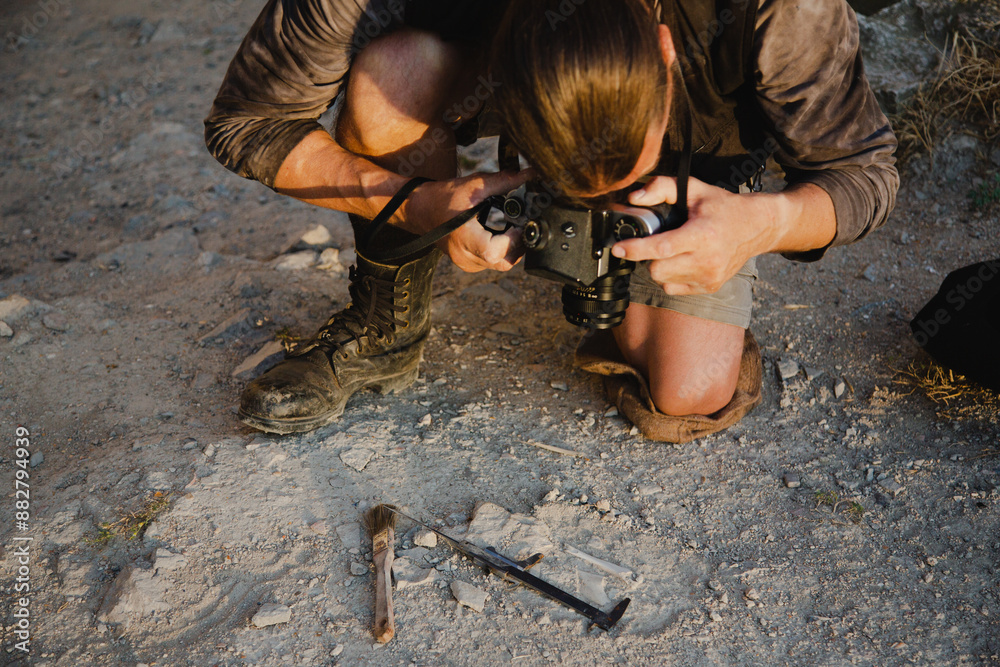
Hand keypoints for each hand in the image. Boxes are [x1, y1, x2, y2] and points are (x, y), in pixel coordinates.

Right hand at [405, 170, 532, 272]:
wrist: (419, 209)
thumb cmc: (443, 197)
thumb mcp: (474, 186)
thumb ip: (503, 182)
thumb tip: (529, 175)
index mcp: (465, 239)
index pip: (496, 252)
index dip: (513, 240)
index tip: (519, 224)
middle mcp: (465, 256)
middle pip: (503, 262)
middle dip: (517, 245)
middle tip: (520, 225)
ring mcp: (465, 263)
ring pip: (498, 265)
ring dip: (509, 248)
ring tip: (512, 227)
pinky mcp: (466, 263)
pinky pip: (490, 263)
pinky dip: (499, 250)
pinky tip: (500, 233)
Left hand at [611, 176, 776, 294]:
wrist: (756, 227)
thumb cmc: (723, 207)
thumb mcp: (694, 189)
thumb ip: (662, 188)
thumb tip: (634, 199)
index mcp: (702, 234)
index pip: (662, 248)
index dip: (636, 249)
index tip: (618, 248)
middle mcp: (707, 260)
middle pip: (657, 269)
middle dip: (648, 256)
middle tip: (654, 242)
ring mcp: (709, 277)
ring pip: (663, 279)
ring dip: (659, 266)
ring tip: (673, 250)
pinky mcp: (709, 287)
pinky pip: (673, 288)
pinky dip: (671, 276)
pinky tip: (682, 261)